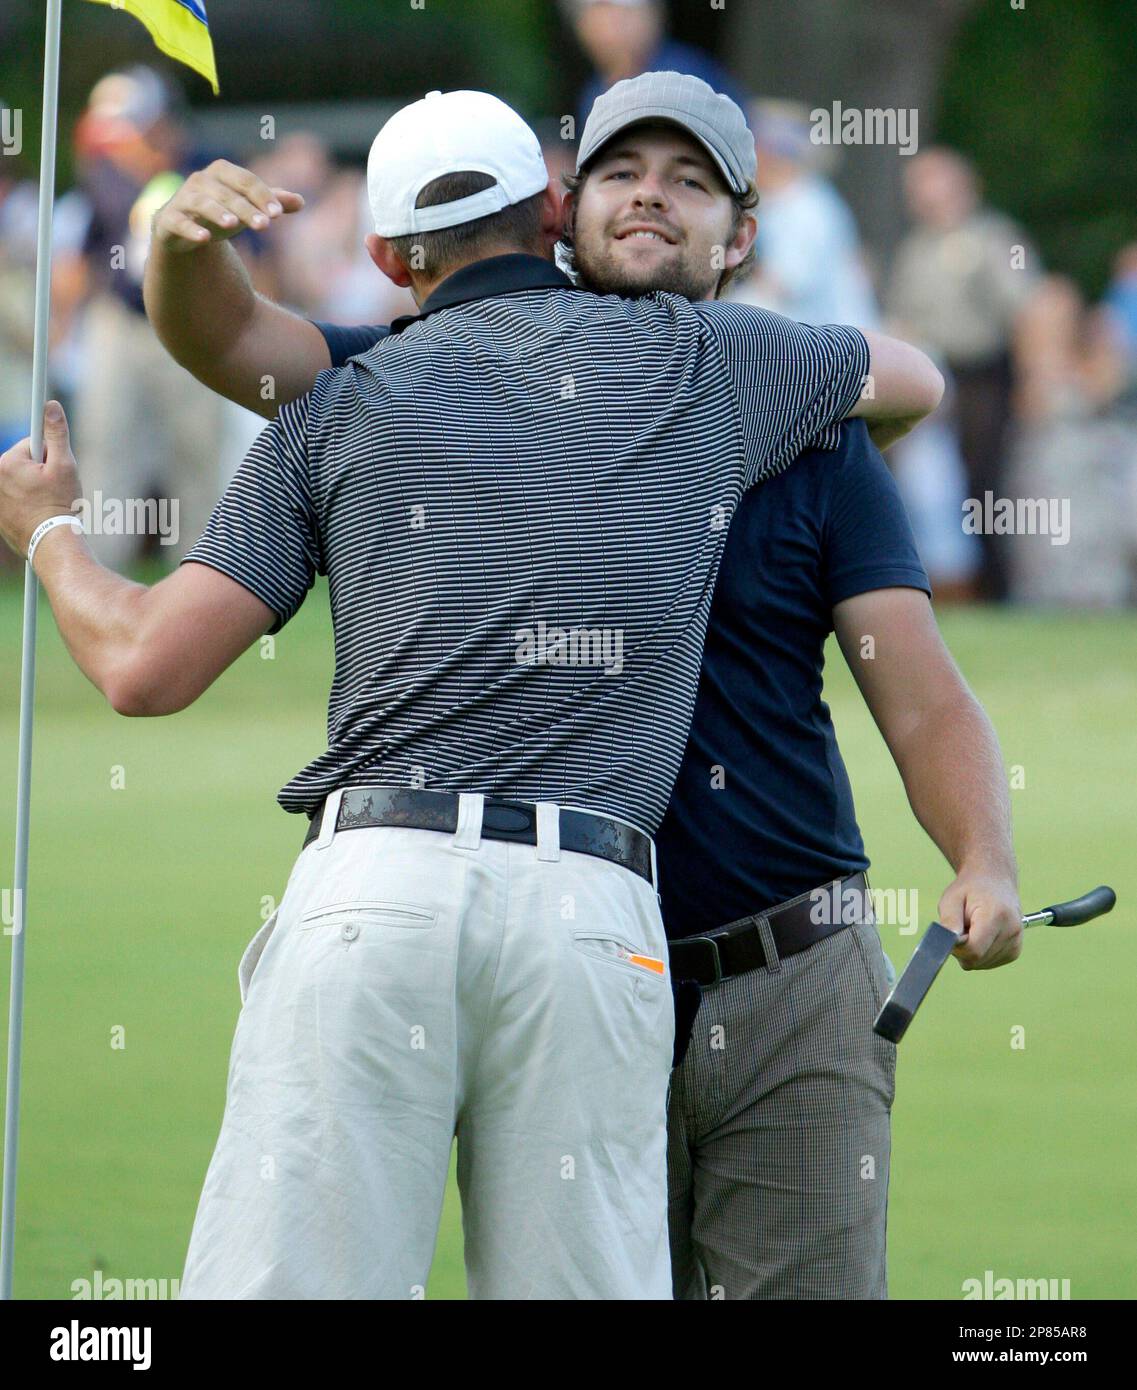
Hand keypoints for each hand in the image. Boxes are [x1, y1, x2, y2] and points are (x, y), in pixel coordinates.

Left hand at [0, 401, 81, 558]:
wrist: (51, 545)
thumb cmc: (59, 505)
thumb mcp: (65, 465)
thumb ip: (56, 434)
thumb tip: (50, 406)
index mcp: (8, 463)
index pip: (34, 445)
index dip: (53, 456)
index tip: (59, 470)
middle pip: (27, 464)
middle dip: (43, 473)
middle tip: (57, 491)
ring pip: (23, 483)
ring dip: (37, 489)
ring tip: (50, 505)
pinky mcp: (0, 515)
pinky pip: (17, 501)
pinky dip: (29, 504)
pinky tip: (40, 514)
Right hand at [151, 159, 303, 253]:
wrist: (182, 228)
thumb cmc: (220, 212)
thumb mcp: (248, 207)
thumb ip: (272, 202)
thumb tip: (301, 201)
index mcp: (221, 173)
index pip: (246, 180)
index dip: (262, 195)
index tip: (279, 214)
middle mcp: (200, 181)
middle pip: (227, 193)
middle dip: (246, 208)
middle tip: (266, 225)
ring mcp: (182, 199)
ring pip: (202, 204)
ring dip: (218, 213)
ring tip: (234, 225)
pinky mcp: (168, 220)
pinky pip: (179, 222)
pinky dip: (190, 229)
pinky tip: (204, 239)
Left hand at [938, 868, 1021, 969]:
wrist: (994, 880)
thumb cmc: (969, 889)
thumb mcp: (951, 899)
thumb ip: (948, 922)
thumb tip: (944, 945)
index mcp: (997, 916)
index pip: (974, 950)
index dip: (957, 946)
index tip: (952, 933)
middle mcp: (1011, 931)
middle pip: (976, 960)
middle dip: (962, 948)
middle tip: (962, 926)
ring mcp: (1016, 942)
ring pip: (981, 964)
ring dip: (970, 951)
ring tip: (973, 928)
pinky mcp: (1015, 951)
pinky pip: (988, 964)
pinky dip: (979, 953)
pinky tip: (981, 935)